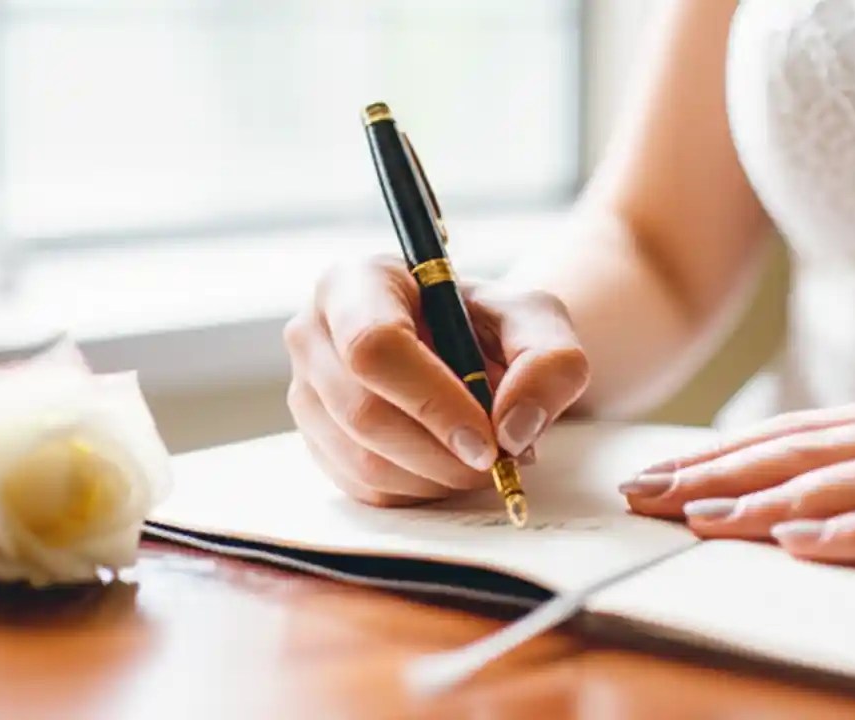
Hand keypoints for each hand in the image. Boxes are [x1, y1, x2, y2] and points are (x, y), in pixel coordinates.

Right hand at [285, 255, 589, 506]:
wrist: (471, 349)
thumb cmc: (493, 326)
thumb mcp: (538, 322)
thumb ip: (548, 362)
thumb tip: (513, 427)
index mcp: (355, 283)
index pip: (374, 346)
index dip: (432, 401)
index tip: (487, 440)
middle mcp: (314, 334)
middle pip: (364, 413)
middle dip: (441, 453)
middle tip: (498, 460)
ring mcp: (306, 393)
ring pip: (363, 461)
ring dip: (437, 478)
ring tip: (482, 458)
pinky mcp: (317, 443)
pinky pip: (364, 490)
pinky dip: (420, 492)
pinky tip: (452, 465)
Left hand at [621, 396, 854, 577]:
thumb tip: (808, 490)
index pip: (796, 433)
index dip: (721, 450)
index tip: (658, 470)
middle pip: (804, 451)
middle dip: (719, 472)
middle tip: (647, 492)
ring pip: (851, 481)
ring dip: (769, 502)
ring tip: (701, 520)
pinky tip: (807, 544)